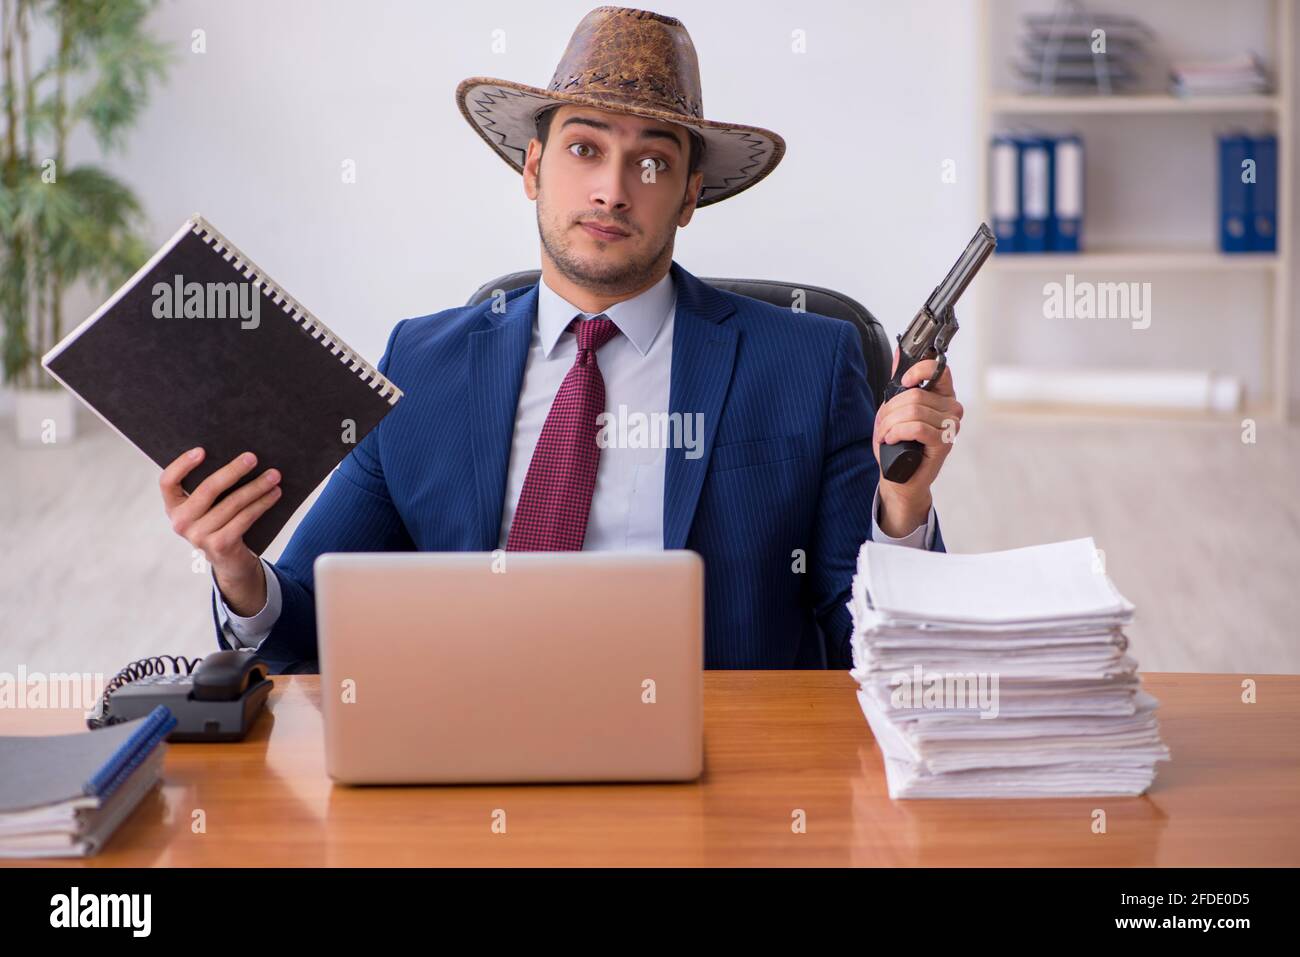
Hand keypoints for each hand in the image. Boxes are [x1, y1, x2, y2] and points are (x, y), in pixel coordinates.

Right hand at [159, 448, 280, 614]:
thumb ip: (211, 487)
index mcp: (173, 507)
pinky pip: (245, 518)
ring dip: (256, 487)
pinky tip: (274, 494)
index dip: (182, 464)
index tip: (202, 450)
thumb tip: (239, 456)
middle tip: (252, 458)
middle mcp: (180, 522)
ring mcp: (198, 536)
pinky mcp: (219, 545)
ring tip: (274, 475)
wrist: (230, 561)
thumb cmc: (220, 523)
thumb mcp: (208, 507)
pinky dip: (262, 503)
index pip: (167, 482)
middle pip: (208, 489)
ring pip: (232, 503)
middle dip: (233, 470)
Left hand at [872, 348, 962, 534]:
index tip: (905, 381)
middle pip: (916, 395)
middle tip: (882, 424)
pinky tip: (890, 440)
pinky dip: (897, 432)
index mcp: (942, 396)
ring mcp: (950, 426)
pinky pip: (917, 428)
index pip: (940, 369)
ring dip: (890, 424)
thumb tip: (898, 352)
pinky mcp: (944, 443)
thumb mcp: (895, 409)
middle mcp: (952, 409)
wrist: (899, 476)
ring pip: (914, 411)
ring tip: (884, 435)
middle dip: (890, 410)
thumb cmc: (898, 443)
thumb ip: (900, 382)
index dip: (920, 370)